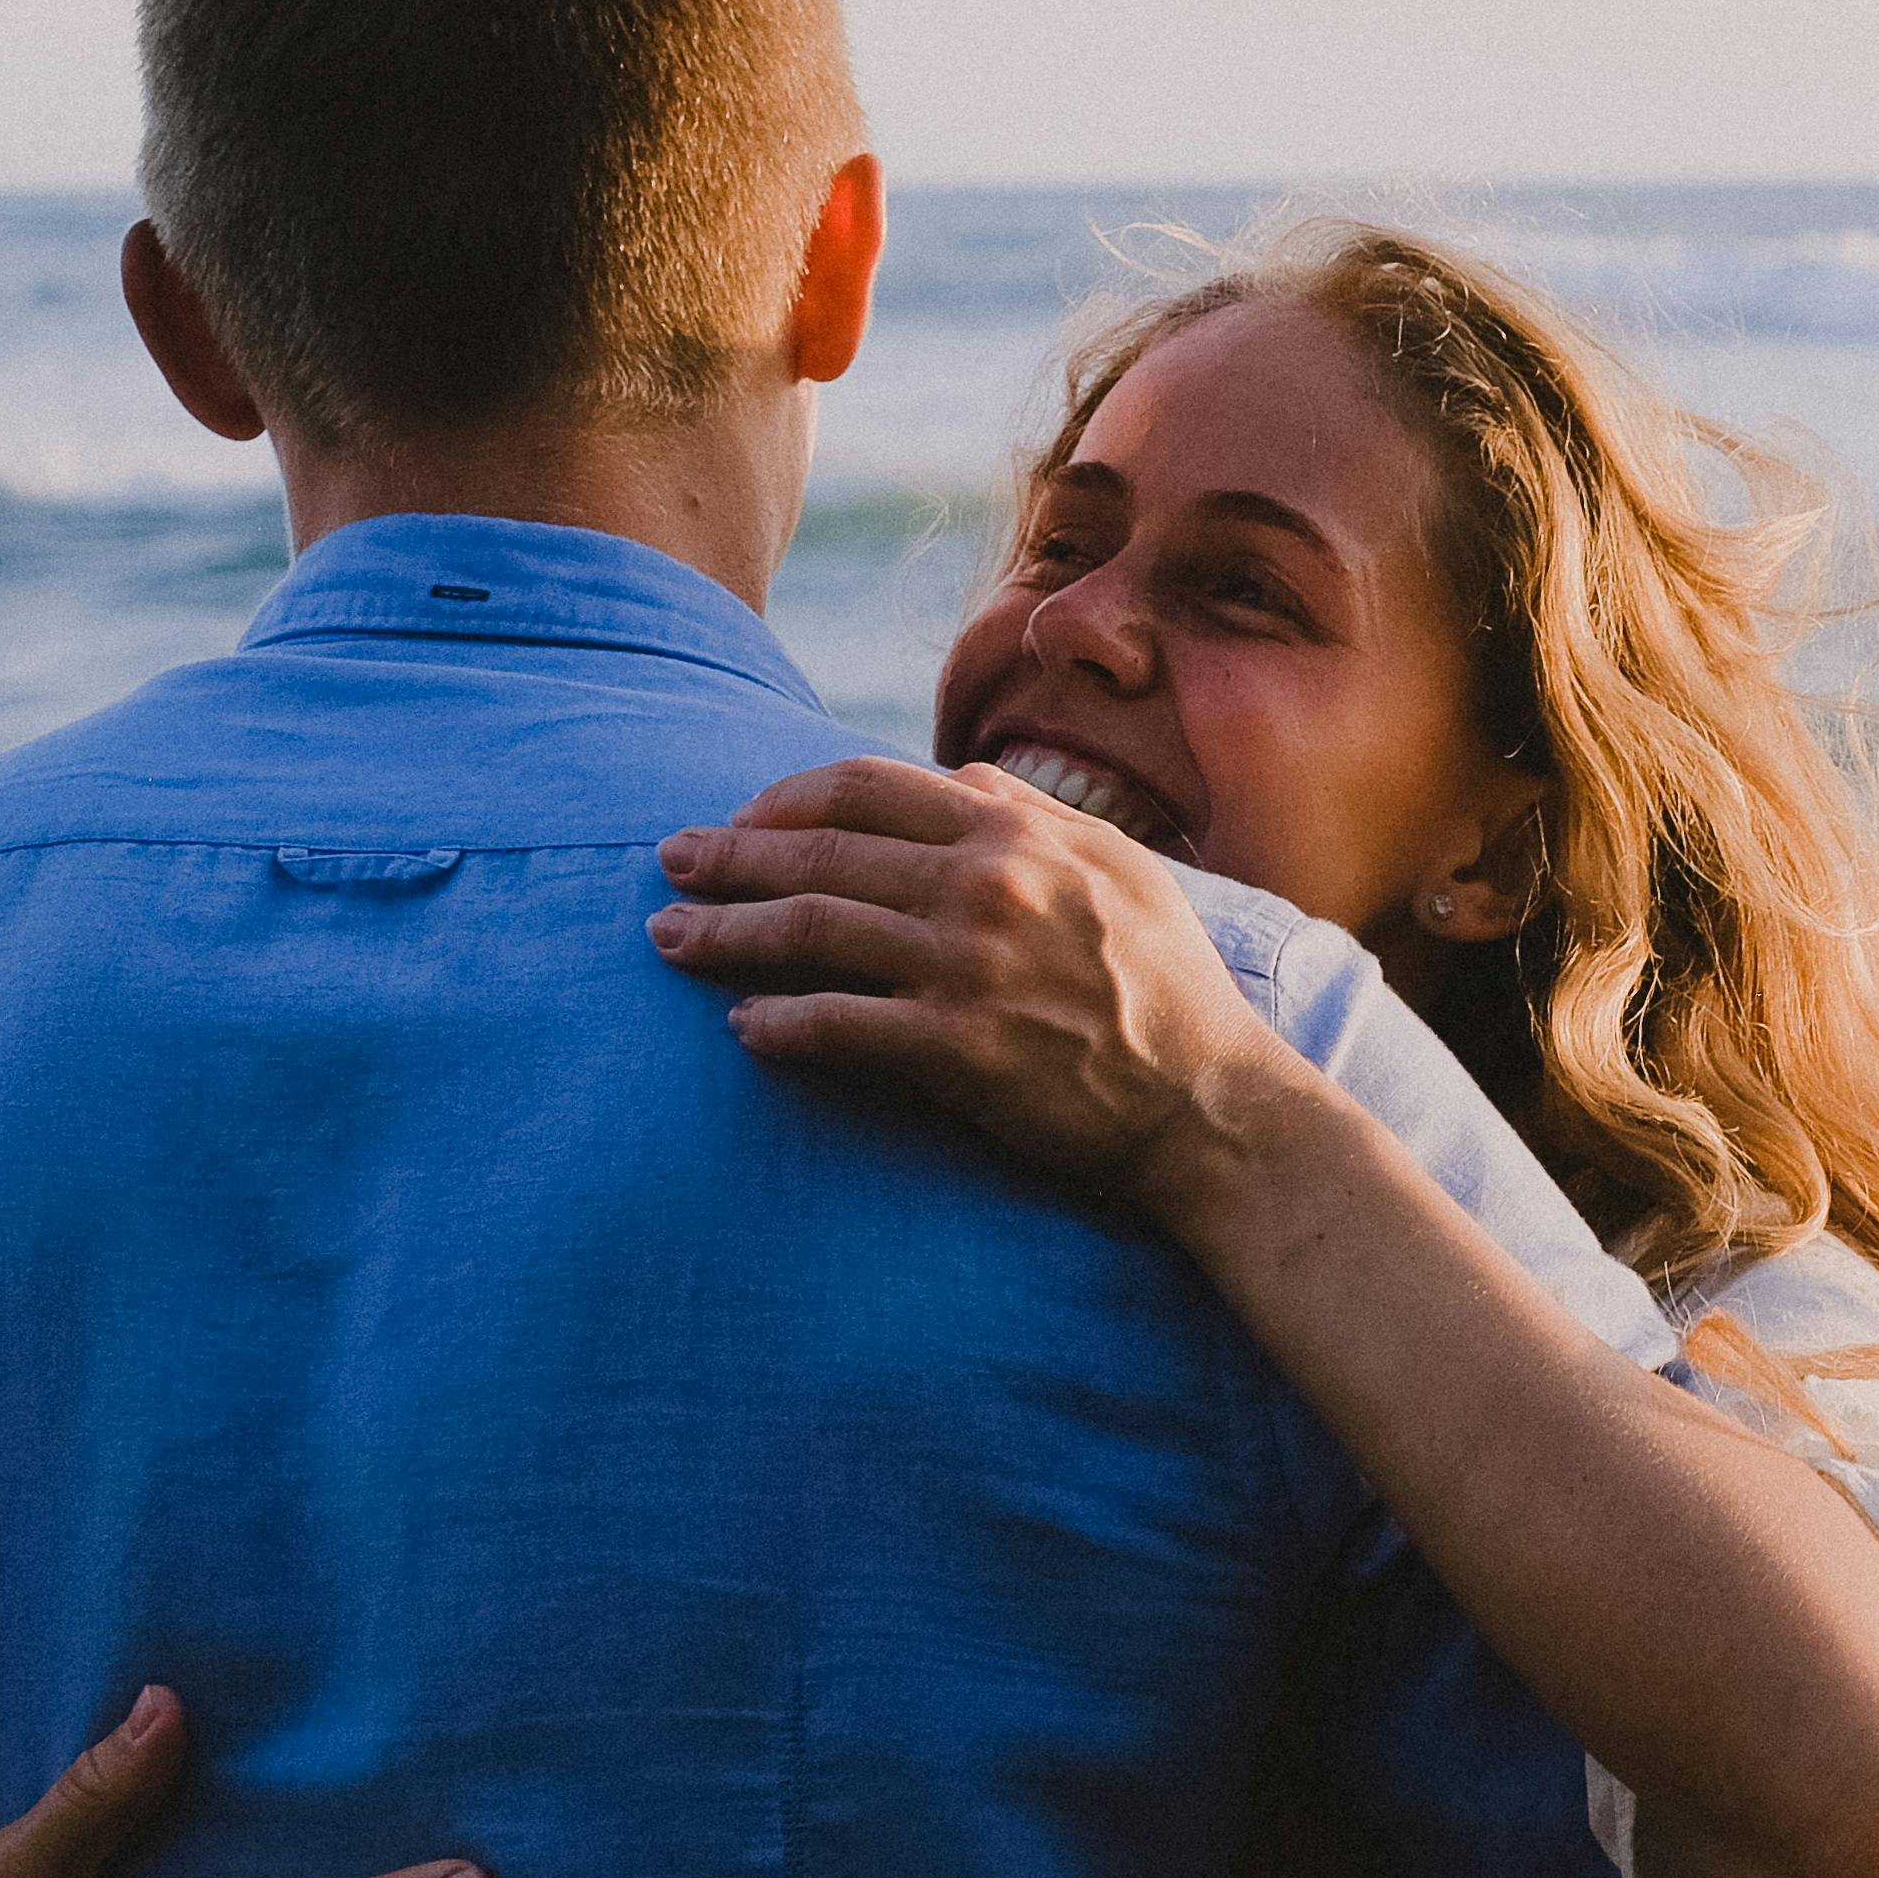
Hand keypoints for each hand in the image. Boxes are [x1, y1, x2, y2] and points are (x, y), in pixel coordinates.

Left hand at [648, 756, 1302, 1203]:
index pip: (868, 789)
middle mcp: (983, 886)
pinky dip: (779, 1024)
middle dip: (730, 856)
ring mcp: (967, 967)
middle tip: (669, 864)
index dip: (788, 797)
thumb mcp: (1117, 867)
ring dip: (726, 933)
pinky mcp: (957, 1049)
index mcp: (1014, 833)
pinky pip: (838, 1026)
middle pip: (819, 854)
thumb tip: (957, 778)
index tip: (743, 817)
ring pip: (812, 931)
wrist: (1209, 1099)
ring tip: (671, 940)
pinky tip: (742, 1029)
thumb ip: (1031, 813)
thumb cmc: (1166, 983)